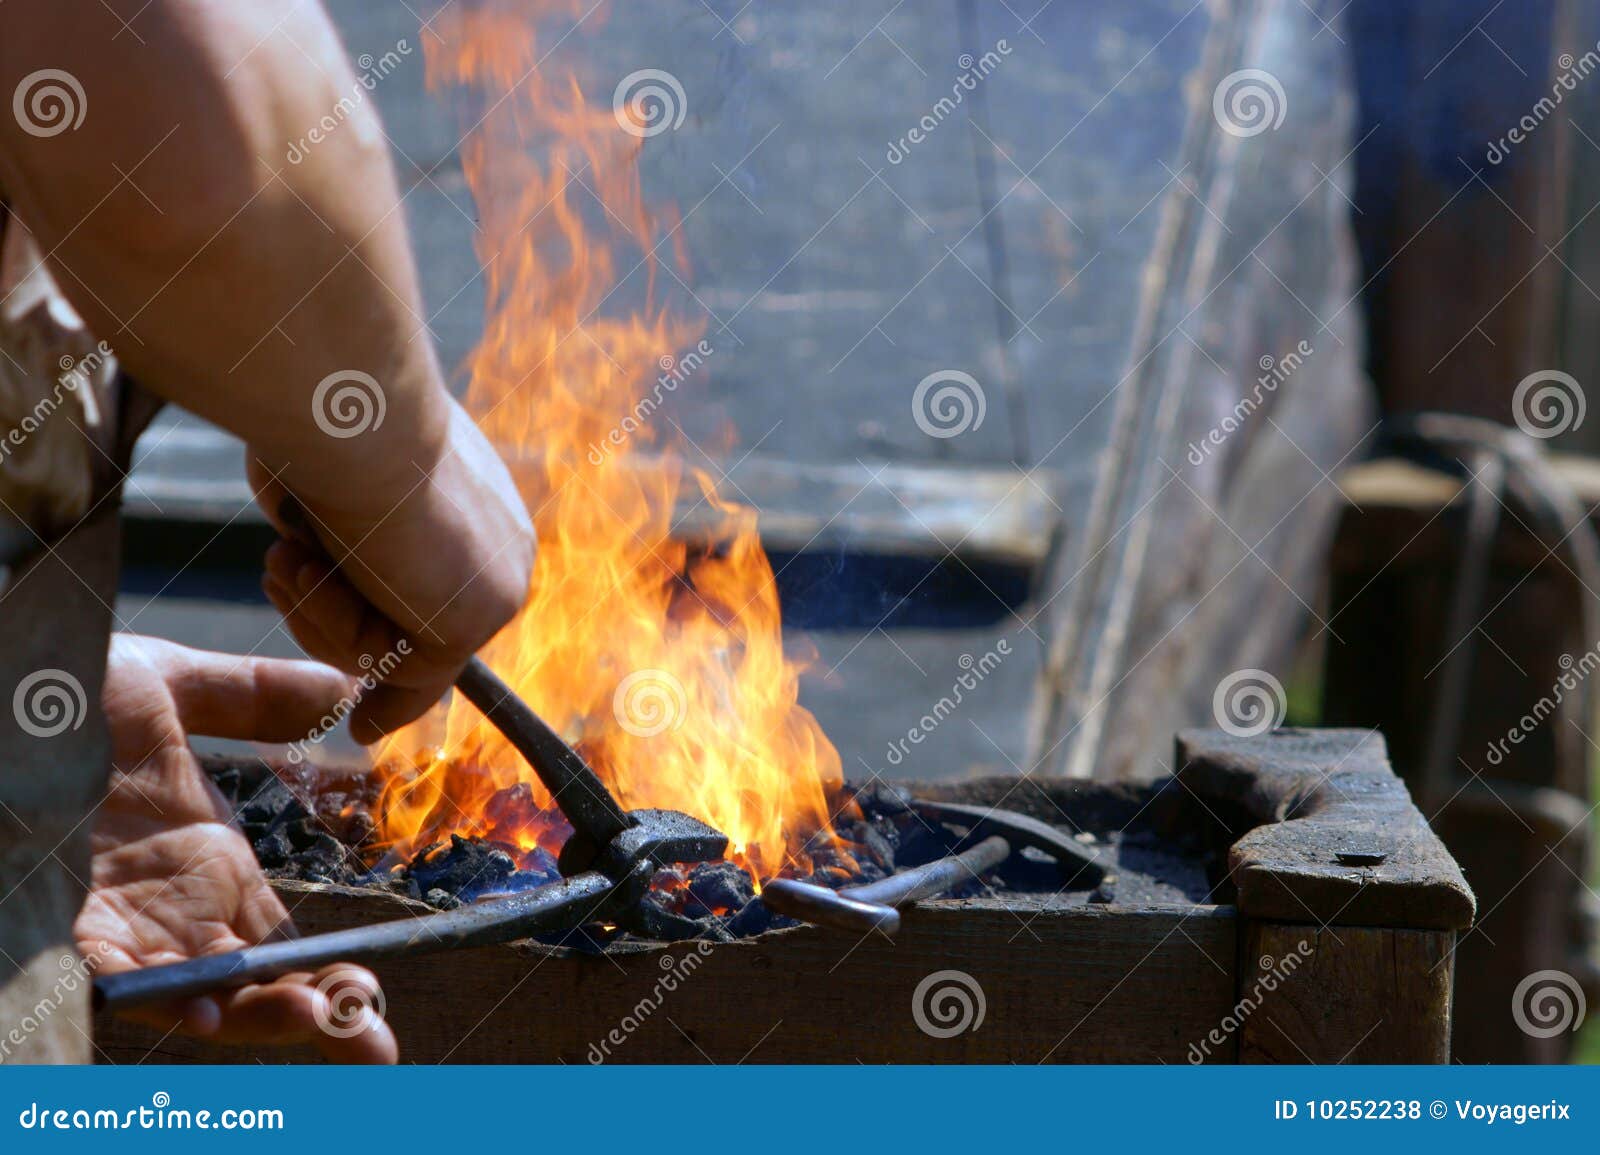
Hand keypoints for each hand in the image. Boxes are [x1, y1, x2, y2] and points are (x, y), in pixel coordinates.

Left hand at [77, 634, 398, 1062]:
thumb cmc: (56, 695)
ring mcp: (112, 925)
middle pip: (252, 983)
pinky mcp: (58, 927)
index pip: (280, 940)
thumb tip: (345, 687)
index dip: (330, 971)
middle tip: (378, 1047)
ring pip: (192, 991)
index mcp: (202, 863)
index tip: (376, 991)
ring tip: (313, 1017)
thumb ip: (255, 696)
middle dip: (315, 1016)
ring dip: (251, 1013)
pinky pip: (109, 975)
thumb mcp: (166, 684)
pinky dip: (157, 995)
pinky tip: (203, 1005)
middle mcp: (165, 911)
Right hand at [252, 399, 534, 740]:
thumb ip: (335, 542)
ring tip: (292, 554)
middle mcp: (499, 551)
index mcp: (476, 512)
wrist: (347, 416)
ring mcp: (494, 589)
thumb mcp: (326, 491)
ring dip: (320, 614)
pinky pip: (391, 666)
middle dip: (328, 623)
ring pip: (392, 657)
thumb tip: (310, 574)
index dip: (393, 653)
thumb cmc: (322, 426)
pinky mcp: (474, 619)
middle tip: (277, 567)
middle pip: (414, 640)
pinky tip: (317, 567)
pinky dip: (335, 623)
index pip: (440, 604)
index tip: (365, 723)